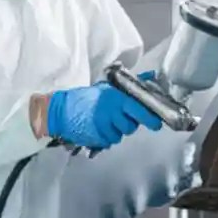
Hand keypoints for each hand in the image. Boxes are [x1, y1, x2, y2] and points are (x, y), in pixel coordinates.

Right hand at [46, 77, 163, 149]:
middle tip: (120, 117)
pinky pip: (110, 141)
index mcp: (115, 98)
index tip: (157, 123)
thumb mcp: (107, 88)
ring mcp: (103, 126)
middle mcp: (110, 112)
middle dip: (129, 123)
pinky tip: (98, 127)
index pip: (138, 109)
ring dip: (117, 130)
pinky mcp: (97, 138)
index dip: (149, 118)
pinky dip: (107, 136)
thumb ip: (131, 85)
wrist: (61, 111)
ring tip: (105, 121)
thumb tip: (152, 76)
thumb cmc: (85, 98)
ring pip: (120, 134)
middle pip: (131, 126)